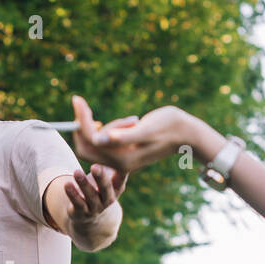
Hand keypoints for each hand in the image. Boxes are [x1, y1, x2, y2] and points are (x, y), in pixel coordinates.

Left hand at [65, 163, 128, 222]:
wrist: (88, 213)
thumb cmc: (97, 187)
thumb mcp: (106, 175)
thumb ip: (107, 160)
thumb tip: (103, 134)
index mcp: (116, 187)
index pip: (121, 178)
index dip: (120, 170)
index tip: (116, 158)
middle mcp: (108, 199)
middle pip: (105, 188)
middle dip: (100, 178)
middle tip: (95, 166)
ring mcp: (95, 207)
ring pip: (90, 196)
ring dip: (83, 184)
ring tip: (76, 172)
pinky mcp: (81, 212)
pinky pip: (77, 204)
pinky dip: (72, 194)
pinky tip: (67, 184)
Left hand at [71, 95, 196, 171]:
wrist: (187, 134)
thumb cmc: (170, 126)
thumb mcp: (147, 128)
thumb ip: (123, 136)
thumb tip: (98, 138)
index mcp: (123, 159)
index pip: (90, 141)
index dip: (81, 120)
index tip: (77, 99)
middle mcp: (119, 164)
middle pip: (86, 146)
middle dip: (83, 124)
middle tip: (84, 103)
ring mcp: (122, 160)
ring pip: (96, 142)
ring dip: (104, 126)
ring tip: (133, 120)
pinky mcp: (125, 154)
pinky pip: (106, 142)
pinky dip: (110, 129)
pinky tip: (130, 122)